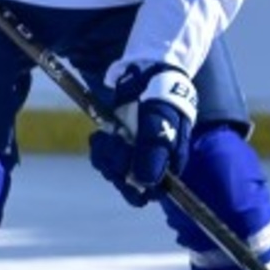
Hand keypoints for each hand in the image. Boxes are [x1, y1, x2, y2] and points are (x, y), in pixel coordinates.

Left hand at [87, 64, 197, 206]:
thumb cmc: (160, 99)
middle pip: (127, 186)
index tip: (126, 162)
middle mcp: (152, 165)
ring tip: (108, 135)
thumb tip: (144, 183)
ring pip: (113, 173)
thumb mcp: (159, 122)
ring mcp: (135, 157)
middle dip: (116, 165)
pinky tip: (101, 136)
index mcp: (169, 164)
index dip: (132, 184)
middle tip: (116, 140)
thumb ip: (153, 152)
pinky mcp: (119, 148)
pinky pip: (103, 160)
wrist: (146, 76)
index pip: (147, 193)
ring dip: (106, 156)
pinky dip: (99, 149)